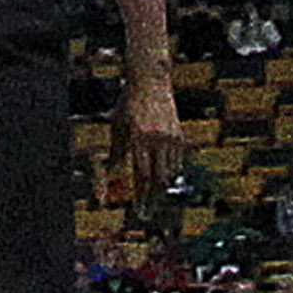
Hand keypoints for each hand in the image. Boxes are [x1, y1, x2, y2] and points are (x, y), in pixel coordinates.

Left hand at [115, 73, 184, 207]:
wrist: (151, 83)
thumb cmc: (128, 104)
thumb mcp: (118, 124)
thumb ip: (117, 150)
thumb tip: (112, 173)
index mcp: (138, 137)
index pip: (140, 172)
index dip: (140, 192)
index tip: (138, 207)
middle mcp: (156, 139)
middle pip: (157, 177)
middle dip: (152, 195)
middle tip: (147, 209)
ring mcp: (171, 138)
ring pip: (169, 172)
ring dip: (161, 185)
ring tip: (153, 197)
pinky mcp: (180, 136)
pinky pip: (177, 161)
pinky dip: (171, 172)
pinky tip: (164, 179)